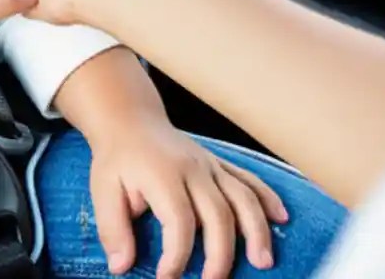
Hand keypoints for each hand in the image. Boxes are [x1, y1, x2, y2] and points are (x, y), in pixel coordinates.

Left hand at [86, 119, 288, 278]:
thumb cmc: (117, 159)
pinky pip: (250, 179)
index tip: (167, 277)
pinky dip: (268, 198)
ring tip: (263, 262)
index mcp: (163, 175)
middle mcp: (193, 168)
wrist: (130, 121)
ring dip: (256, 231)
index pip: (179, 219)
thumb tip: (120, 266)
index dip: (177, 253)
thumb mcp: (103, 191)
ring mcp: (211, 165)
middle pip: (218, 213)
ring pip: (243, 197)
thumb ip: (112, 229)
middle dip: (221, 254)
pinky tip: (281, 218)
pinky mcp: (220, 164)